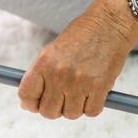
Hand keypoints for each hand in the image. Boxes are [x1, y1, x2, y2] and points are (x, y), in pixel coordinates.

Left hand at [18, 0, 137, 119]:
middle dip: (55, 109)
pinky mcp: (100, 87)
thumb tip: (28, 103)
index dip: (30, 104)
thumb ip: (41, 75)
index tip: (36, 105)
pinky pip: (91, 111)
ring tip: (80, 91)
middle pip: (48, 111)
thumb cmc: (81, 36)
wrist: (110, 23)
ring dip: (75, 107)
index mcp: (44, 62)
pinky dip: (92, 107)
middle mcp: (59, 74)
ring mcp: (80, 82)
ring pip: (71, 114)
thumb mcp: (53, 50)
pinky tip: (93, 92)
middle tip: (62, 99)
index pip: (26, 95)